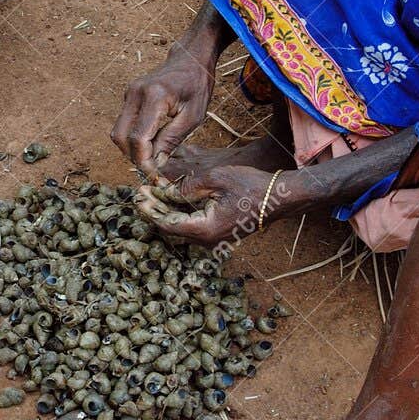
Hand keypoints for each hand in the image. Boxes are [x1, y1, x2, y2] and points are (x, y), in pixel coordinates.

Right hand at [111, 52, 215, 172]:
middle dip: (133, 157)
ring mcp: (129, 93)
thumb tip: (156, 163)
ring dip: (132, 149)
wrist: (190, 58)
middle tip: (152, 168)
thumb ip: (172, 139)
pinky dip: (133, 138)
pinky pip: (123, 123)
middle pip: (120, 137)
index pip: (138, 138)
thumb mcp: (193, 116)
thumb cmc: (197, 85)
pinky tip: (151, 143)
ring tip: (153, 157)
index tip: (155, 174)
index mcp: (154, 97)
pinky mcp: (128, 96)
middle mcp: (135, 93)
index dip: (143, 160)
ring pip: (118, 132)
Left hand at [135, 165, 283, 246]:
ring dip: (165, 211)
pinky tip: (171, 199)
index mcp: (205, 229)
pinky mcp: (218, 234)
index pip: (167, 223)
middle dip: (154, 210)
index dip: (150, 209)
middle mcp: (208, 240)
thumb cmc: (251, 186)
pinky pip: (192, 226)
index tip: (139, 194)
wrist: (279, 197)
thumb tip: (163, 191)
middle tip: (140, 193)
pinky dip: (179, 213)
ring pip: (181, 228)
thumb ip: (186, 187)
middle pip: (171, 228)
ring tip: (151, 194)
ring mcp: (214, 240)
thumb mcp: (215, 179)